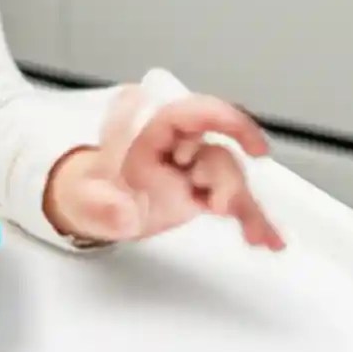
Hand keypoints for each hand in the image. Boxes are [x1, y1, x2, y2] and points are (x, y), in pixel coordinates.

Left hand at [43, 86, 284, 249]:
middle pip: (216, 151)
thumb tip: (121, 211)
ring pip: (230, 178)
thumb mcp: (84, 200)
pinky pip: (235, 200)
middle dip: (226, 180)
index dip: (225, 120)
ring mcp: (193, 166)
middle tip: (221, 206)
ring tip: (254, 236)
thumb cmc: (89, 190)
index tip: (253, 145)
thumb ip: (101, 206)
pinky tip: (268, 237)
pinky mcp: (204, 189)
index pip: (190, 114)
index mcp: (147, 134)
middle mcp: (176, 145)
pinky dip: (253, 218)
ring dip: (243, 206)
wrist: (93, 204)